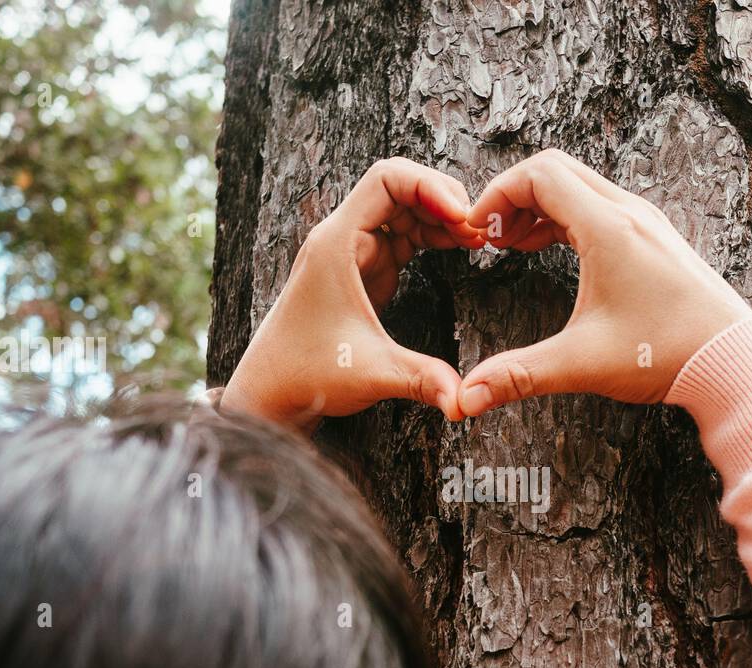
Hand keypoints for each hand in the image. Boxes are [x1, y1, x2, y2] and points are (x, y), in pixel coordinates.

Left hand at [222, 158, 484, 429]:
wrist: (272, 390)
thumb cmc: (307, 374)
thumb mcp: (372, 373)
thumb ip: (422, 380)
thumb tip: (466, 402)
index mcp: (338, 243)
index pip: (385, 180)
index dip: (429, 186)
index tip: (463, 215)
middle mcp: (343, 238)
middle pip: (399, 186)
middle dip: (443, 199)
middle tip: (479, 229)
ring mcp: (354, 251)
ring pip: (403, 210)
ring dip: (441, 217)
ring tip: (478, 238)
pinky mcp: (364, 269)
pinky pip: (402, 235)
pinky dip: (432, 235)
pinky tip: (458, 247)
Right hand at [458, 150, 751, 416]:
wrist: (731, 361)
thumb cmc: (668, 355)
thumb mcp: (582, 364)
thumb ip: (518, 376)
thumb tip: (467, 399)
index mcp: (608, 228)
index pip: (539, 175)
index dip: (496, 195)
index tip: (476, 231)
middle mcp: (628, 213)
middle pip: (556, 170)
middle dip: (513, 196)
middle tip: (489, 237)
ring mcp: (645, 222)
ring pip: (579, 186)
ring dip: (539, 206)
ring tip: (511, 245)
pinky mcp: (654, 239)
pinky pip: (599, 206)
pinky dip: (566, 217)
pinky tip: (550, 250)